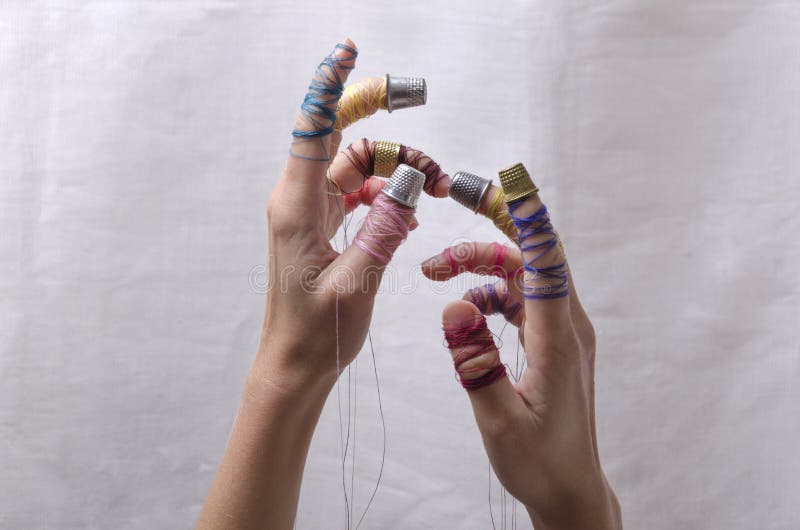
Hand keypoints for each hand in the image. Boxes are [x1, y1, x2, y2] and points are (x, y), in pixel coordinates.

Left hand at [259, 41, 450, 389]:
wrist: (296, 364)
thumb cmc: (317, 331)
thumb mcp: (358, 280)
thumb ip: (385, 226)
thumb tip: (410, 179)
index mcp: (297, 208)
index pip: (312, 131)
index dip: (329, 86)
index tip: (348, 49)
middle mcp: (299, 201)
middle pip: (341, 139)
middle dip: (382, 119)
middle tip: (417, 99)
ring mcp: (311, 212)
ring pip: (358, 166)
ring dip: (396, 167)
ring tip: (434, 188)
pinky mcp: (323, 226)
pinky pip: (359, 192)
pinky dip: (388, 193)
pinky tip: (413, 210)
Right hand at [422, 191, 621, 528]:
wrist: (569, 487)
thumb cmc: (538, 461)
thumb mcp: (497, 418)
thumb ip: (475, 362)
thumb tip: (453, 306)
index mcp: (558, 340)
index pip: (547, 262)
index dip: (530, 217)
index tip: (512, 179)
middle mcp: (566, 326)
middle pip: (531, 256)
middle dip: (492, 222)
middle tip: (456, 193)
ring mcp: (561, 332)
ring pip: (521, 275)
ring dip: (479, 264)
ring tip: (432, 272)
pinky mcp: (552, 342)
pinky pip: (521, 299)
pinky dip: (490, 292)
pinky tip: (466, 309)